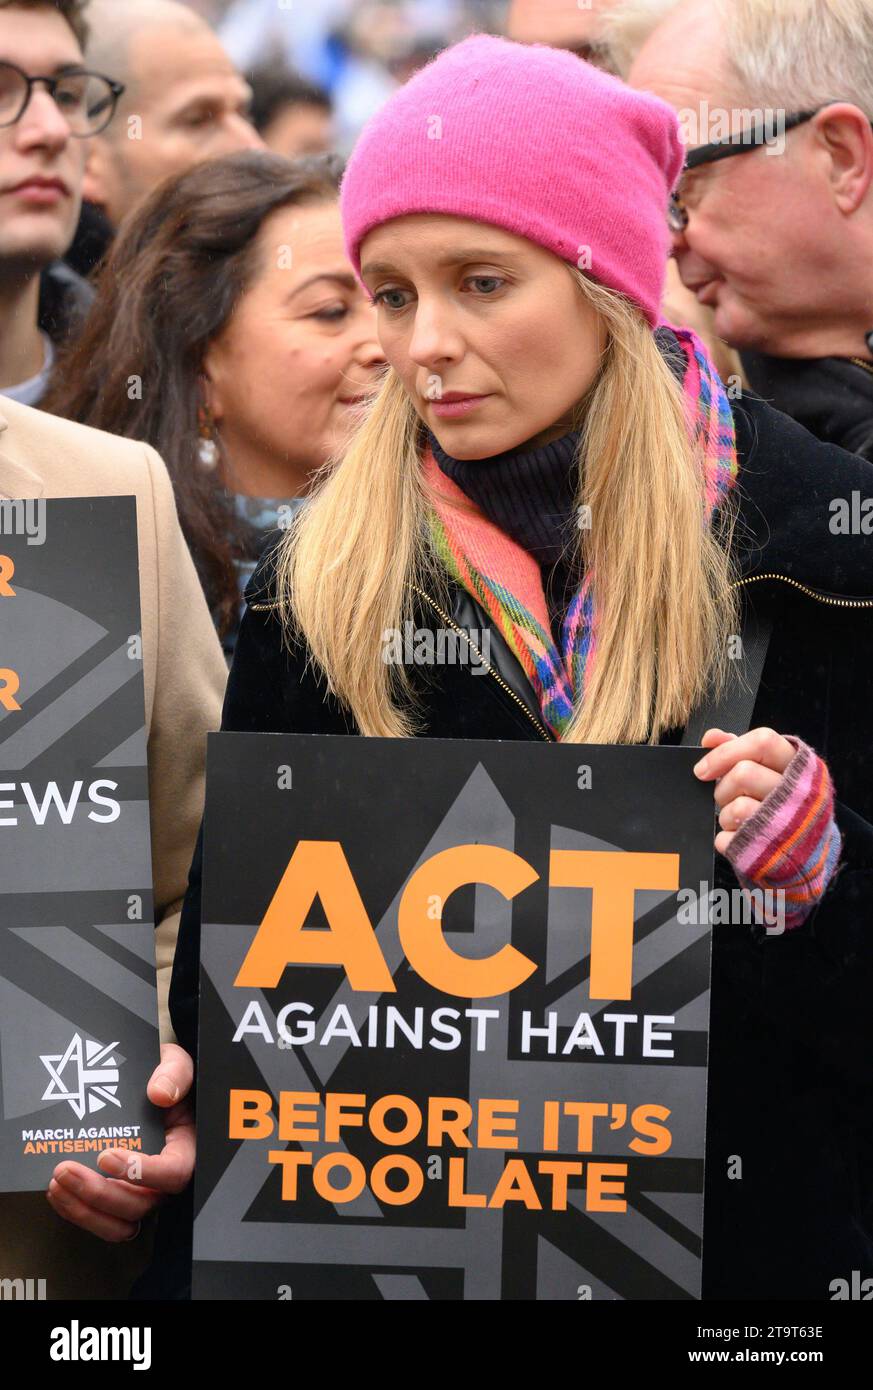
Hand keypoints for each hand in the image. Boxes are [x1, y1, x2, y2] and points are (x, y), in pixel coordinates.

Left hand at [46, 1042, 194, 1242]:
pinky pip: (102, 1220)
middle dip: (100, 1193)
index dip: (142, 1172)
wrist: (145, 1086)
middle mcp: (164, 1178)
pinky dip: (76, 1211)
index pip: (174, 1173)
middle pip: (141, 1205)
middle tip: (66, 1169)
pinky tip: (57, 1190)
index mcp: (185, 1147)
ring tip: (57, 1183)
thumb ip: (175, 1073)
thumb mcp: (175, 1063)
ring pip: (120, 1224)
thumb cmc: (163, 1078)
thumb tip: (160, 1094)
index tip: (106, 1155)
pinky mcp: (119, 1198)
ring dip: (84, 1210)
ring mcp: (141, 1192)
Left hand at [692, 726, 795, 855]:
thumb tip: (711, 738)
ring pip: (736, 807)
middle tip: (725, 796)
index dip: (726, 751)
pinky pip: (728, 838)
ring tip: (738, 818)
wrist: (804, 851)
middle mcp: (799, 794)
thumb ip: (742, 749)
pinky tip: (741, 835)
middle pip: (743, 773)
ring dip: (725, 814)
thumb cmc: (783, 803)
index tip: (703, 768)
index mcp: (800, 767)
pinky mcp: (769, 851)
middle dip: (723, 787)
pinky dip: (726, 838)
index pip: (762, 741)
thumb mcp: (773, 770)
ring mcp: (787, 825)